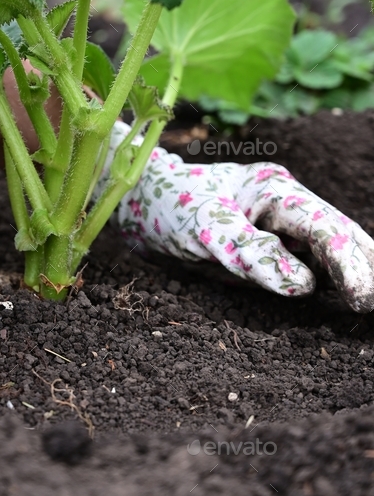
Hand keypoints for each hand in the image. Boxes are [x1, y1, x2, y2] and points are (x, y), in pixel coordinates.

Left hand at [98, 122, 373, 312]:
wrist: (144, 202)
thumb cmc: (171, 206)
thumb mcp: (204, 227)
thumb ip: (250, 252)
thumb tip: (303, 287)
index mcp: (274, 190)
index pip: (324, 228)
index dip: (349, 264)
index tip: (362, 299)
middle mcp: (286, 202)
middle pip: (339, 234)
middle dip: (363, 266)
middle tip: (372, 306)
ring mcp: (281, 221)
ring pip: (329, 248)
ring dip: (351, 272)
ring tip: (367, 302)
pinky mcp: (273, 239)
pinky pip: (309, 259)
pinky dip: (330, 277)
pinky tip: (346, 295)